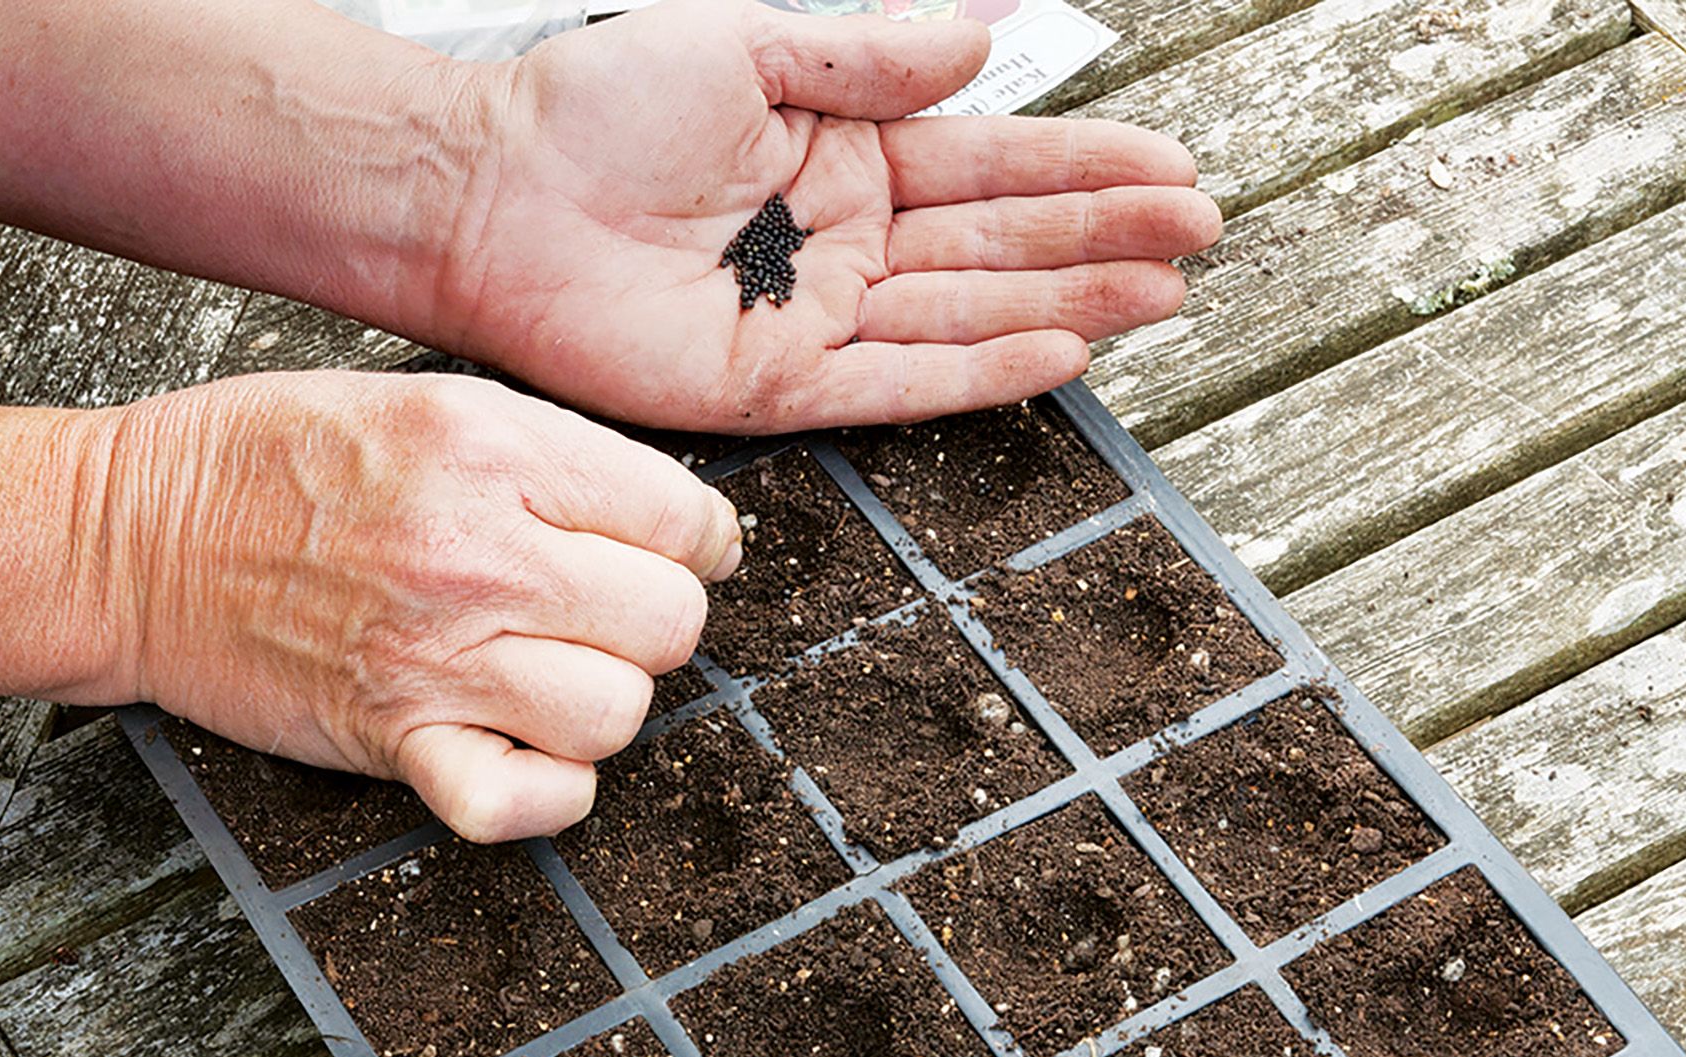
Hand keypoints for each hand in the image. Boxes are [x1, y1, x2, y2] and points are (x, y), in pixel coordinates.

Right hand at [83, 372, 740, 840]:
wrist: (138, 536)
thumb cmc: (281, 460)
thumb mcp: (435, 403)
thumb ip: (562, 457)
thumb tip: (681, 521)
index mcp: (498, 455)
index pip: (689, 524)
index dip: (699, 541)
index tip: (674, 550)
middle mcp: (479, 558)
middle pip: (673, 625)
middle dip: (654, 618)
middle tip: (604, 606)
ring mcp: (438, 658)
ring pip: (620, 713)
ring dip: (604, 698)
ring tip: (555, 666)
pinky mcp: (395, 740)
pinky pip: (528, 802)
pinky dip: (549, 791)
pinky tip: (531, 749)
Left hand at [427, 0, 1221, 429]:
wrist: (487, 193)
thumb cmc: (592, 107)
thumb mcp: (747, 45)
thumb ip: (868, 56)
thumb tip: (980, 40)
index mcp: (845, 155)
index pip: (992, 165)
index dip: (1085, 169)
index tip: (1170, 169)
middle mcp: (845, 241)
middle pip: (1001, 243)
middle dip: (1104, 236)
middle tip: (1199, 232)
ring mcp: (818, 317)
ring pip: (970, 314)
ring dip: (1071, 303)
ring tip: (1164, 293)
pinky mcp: (782, 386)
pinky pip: (902, 384)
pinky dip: (982, 372)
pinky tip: (1062, 353)